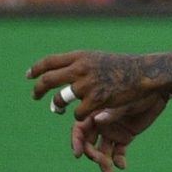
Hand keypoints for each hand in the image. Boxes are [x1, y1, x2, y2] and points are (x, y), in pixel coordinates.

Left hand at [27, 49, 167, 131]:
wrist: (143, 73)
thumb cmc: (121, 66)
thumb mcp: (97, 58)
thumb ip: (78, 64)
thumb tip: (58, 71)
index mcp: (80, 56)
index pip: (49, 62)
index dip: (36, 69)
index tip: (29, 76)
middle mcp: (80, 69)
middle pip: (48, 80)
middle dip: (38, 89)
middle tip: (35, 96)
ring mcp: (87, 85)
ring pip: (61, 99)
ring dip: (56, 106)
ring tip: (57, 109)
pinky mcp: (96, 100)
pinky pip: (77, 112)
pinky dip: (79, 115)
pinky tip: (85, 114)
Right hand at [70, 93, 166, 171]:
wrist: (156, 91)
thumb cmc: (137, 90)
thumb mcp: (125, 101)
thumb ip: (111, 112)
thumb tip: (96, 120)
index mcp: (95, 113)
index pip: (80, 129)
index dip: (76, 141)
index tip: (78, 154)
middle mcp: (100, 124)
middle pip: (89, 144)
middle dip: (92, 155)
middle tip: (102, 162)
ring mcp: (112, 132)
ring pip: (102, 151)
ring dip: (104, 162)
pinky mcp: (124, 137)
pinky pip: (118, 152)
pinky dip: (118, 160)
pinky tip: (122, 165)